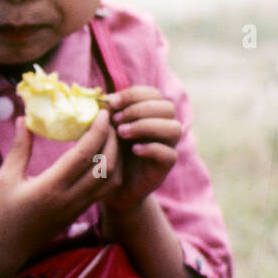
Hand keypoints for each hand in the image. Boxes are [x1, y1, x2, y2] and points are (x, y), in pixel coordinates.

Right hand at [0, 110, 121, 271]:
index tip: (102, 113)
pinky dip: (111, 171)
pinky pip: (104, 190)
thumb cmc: (0, 212)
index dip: (97, 132)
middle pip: (105, 166)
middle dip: (113, 140)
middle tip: (110, 120)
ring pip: (110, 180)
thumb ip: (19, 148)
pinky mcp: (79, 212)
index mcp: (51, 187)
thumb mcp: (5, 178)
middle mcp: (70, 198)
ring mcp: (78, 208)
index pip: (84, 155)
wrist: (6, 248)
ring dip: (116, 156)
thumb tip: (25, 119)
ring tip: (111, 137)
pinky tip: (104, 157)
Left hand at [103, 86, 181, 214]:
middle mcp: (161, 127)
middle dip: (139, 109)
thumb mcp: (103, 129)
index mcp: (147, 114)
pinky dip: (151, 148)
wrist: (107, 184)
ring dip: (146, 126)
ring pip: (174, 128)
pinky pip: (170, 153)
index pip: (153, 94)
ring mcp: (166, 146)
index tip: (112, 102)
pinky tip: (133, 150)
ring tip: (122, 133)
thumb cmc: (105, 150)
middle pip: (167, 107)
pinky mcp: (165, 166)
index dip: (134, 94)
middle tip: (116, 120)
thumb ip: (105, 113)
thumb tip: (103, 99)